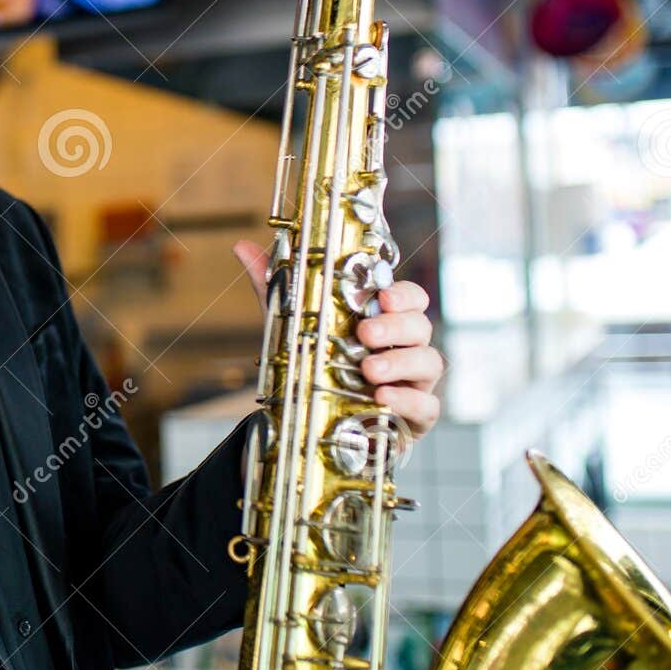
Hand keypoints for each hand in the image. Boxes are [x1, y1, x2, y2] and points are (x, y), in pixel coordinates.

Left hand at [233, 239, 441, 439]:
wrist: (313, 422)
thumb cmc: (315, 368)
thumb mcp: (291, 327)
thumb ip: (274, 288)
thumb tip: (242, 247)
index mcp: (385, 321)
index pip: (410, 299)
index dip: (403, 295)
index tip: (384, 296)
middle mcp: (405, 348)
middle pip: (421, 326)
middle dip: (396, 326)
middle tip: (366, 333)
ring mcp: (414, 383)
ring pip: (429, 363)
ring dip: (400, 363)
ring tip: (369, 370)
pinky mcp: (415, 418)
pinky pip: (426, 408)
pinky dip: (406, 402)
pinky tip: (381, 398)